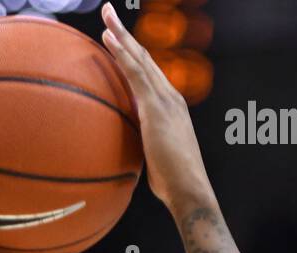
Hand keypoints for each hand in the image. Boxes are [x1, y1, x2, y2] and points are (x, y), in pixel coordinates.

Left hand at [101, 1, 212, 212]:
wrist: (190, 190)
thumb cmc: (173, 185)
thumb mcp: (155, 162)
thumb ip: (143, 150)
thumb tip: (126, 158)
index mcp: (170, 108)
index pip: (149, 75)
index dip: (133, 56)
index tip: (119, 42)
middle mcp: (170, 97)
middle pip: (145, 59)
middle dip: (126, 36)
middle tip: (109, 14)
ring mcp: (165, 100)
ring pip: (140, 59)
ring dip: (121, 35)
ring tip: (106, 15)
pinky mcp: (157, 107)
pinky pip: (135, 73)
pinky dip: (121, 54)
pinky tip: (108, 38)